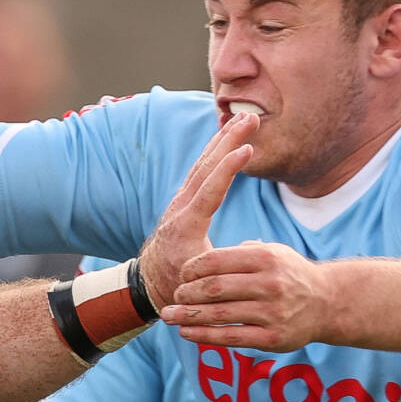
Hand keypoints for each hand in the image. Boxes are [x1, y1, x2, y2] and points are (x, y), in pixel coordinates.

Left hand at [136, 111, 256, 307]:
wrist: (149, 281)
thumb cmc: (177, 284)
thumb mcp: (196, 279)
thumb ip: (214, 267)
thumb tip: (235, 260)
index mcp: (185, 227)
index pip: (209, 192)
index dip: (227, 171)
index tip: (247, 149)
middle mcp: (180, 209)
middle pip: (205, 168)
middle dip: (229, 141)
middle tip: (251, 118)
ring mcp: (180, 202)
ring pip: (202, 165)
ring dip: (223, 141)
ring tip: (243, 119)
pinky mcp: (184, 200)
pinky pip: (200, 171)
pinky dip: (214, 152)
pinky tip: (226, 137)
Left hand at [162, 240, 331, 351]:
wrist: (327, 303)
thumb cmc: (289, 274)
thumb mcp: (273, 252)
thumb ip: (240, 252)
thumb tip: (200, 260)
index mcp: (267, 258)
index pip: (217, 261)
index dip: (192, 268)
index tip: (182, 275)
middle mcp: (271, 284)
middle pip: (214, 288)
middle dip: (187, 293)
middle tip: (174, 296)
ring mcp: (272, 312)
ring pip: (219, 314)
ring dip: (188, 316)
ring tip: (169, 316)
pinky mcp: (272, 338)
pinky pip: (229, 337)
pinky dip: (203, 335)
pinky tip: (186, 332)